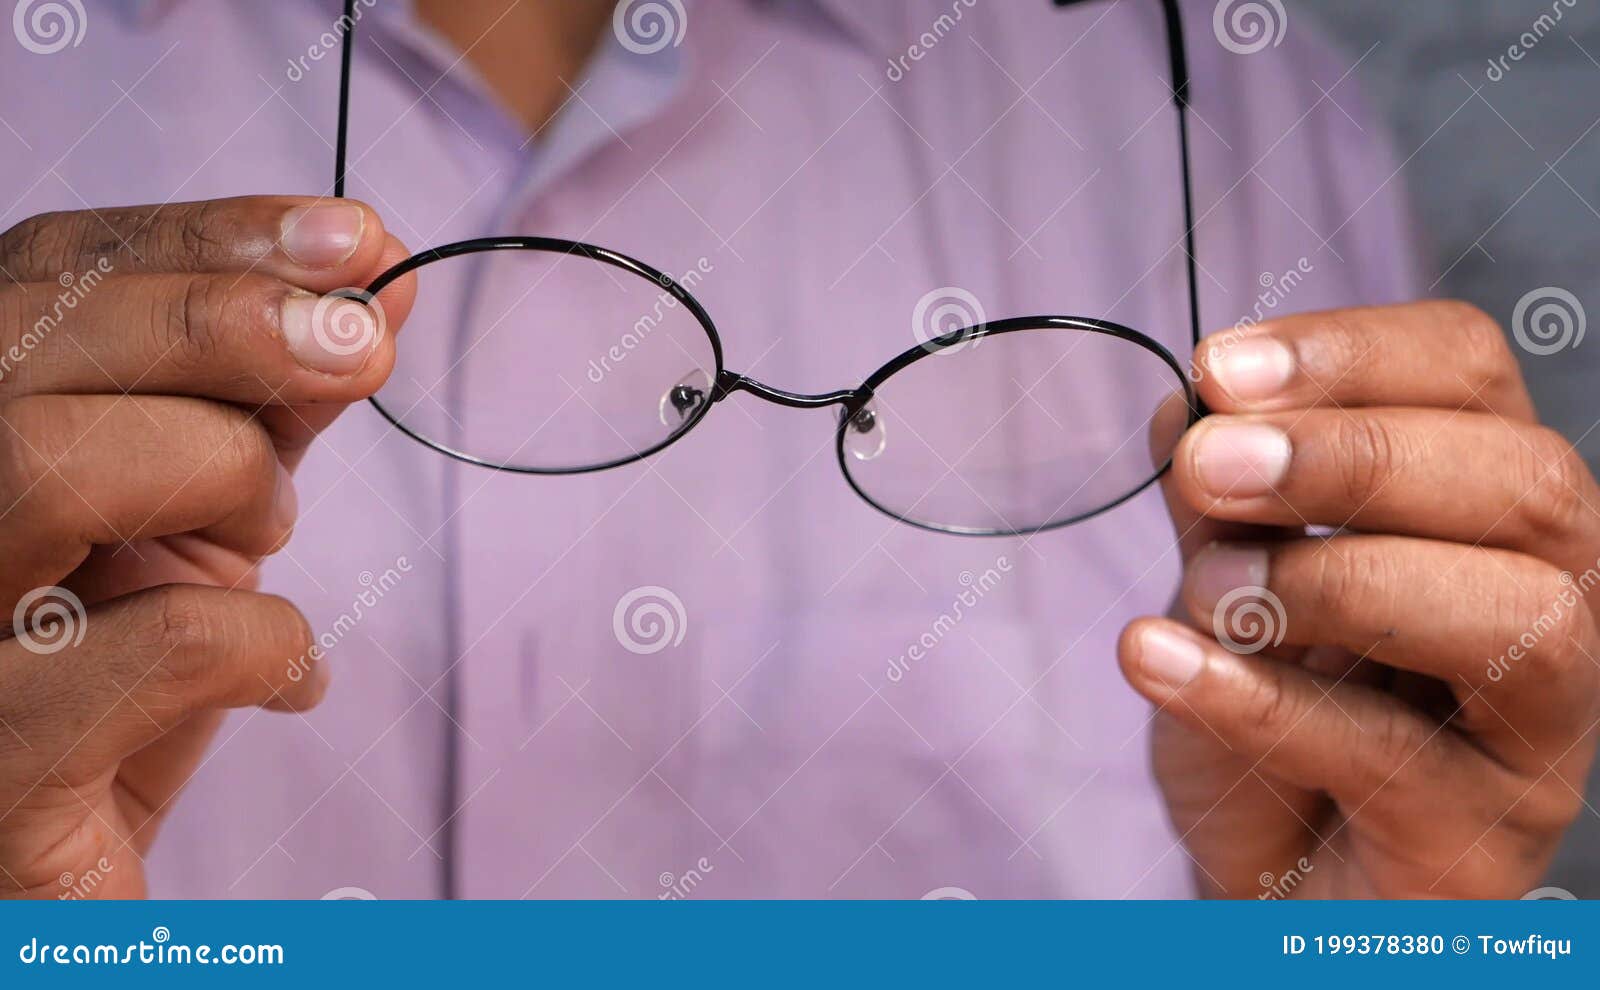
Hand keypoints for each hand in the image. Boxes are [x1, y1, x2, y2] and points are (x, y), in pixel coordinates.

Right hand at [0, 197, 414, 897]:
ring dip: (216, 472)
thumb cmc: (127, 689)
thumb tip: (376, 288)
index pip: (43, 272)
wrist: (60, 891)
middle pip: (27, 343)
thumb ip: (266, 410)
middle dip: (225, 318)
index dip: (204, 235)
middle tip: (360, 345)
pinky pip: (150, 649)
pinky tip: (291, 673)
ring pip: (42, 461)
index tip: (355, 236)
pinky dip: (266, 639)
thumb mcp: (200, 527)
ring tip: (271, 533)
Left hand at [1118, 300, 1599, 898]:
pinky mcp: (1481, 833)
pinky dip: (1262, 700)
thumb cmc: (1269, 713)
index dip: (1353, 350)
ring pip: (1513, 615)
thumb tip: (1192, 405)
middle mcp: (1551, 595)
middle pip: (1525, 481)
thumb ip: (1219, 499)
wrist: (1273, 879)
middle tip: (1207, 467)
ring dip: (1334, 582)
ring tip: (1205, 593)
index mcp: (1484, 501)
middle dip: (1352, 457)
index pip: (1471, 374)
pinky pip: (1396, 756)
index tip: (1219, 367)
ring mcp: (1536, 724)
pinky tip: (1159, 659)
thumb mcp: (1225, 583)